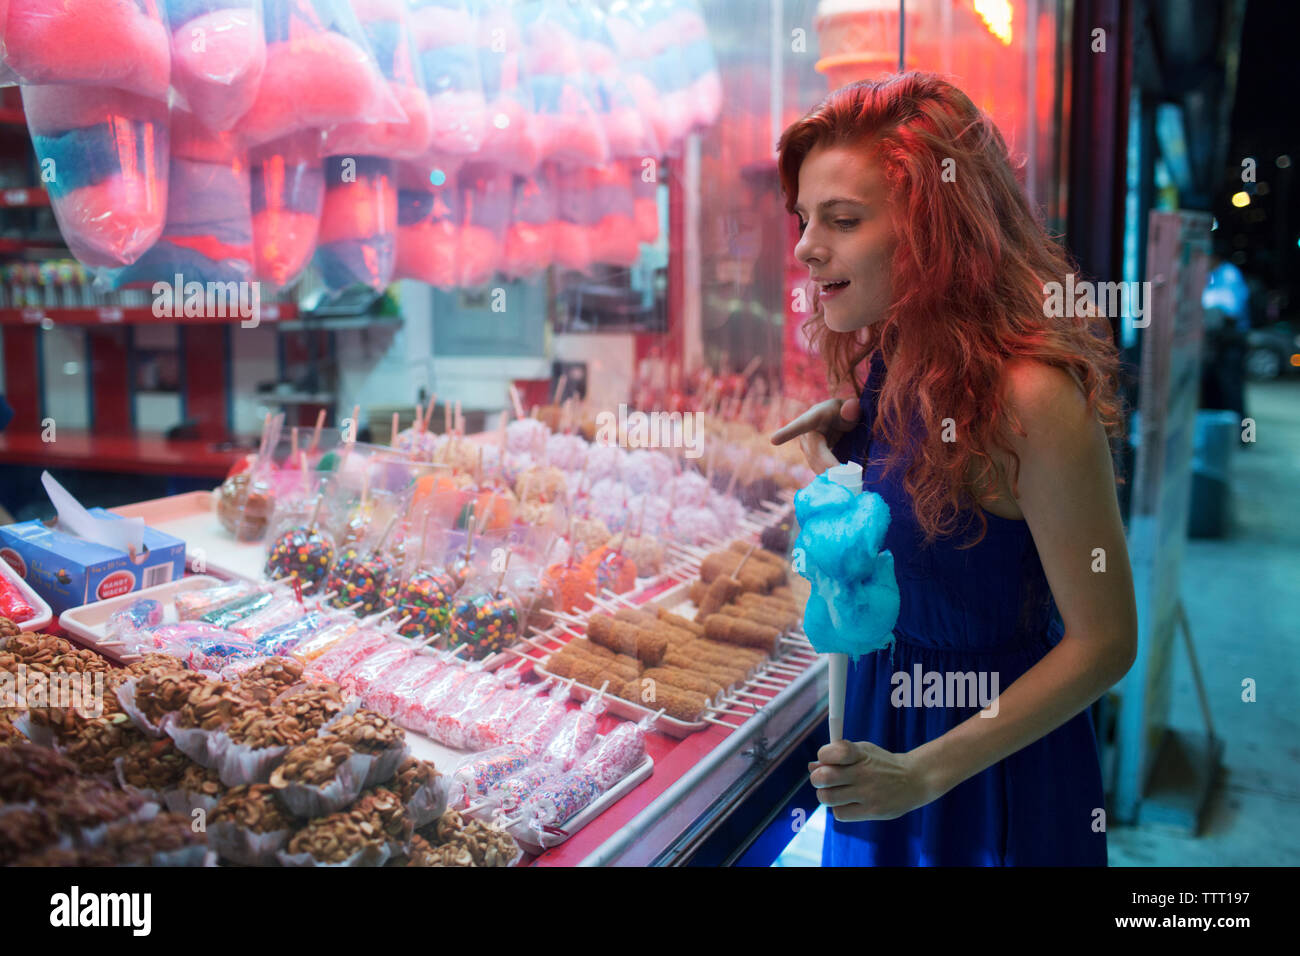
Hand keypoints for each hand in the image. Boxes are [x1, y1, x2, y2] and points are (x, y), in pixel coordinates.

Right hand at [769, 398, 861, 472]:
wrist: (837, 421)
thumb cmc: (843, 412)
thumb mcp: (850, 408)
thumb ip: (851, 409)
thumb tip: (850, 409)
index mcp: (814, 417)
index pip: (801, 424)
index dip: (788, 432)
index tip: (774, 440)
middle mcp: (805, 432)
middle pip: (814, 451)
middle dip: (827, 464)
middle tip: (843, 476)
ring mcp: (805, 445)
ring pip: (814, 462)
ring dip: (828, 472)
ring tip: (845, 480)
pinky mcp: (809, 456)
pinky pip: (816, 467)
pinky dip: (827, 475)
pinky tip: (839, 480)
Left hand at [808, 740, 936, 821]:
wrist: (914, 780)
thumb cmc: (881, 764)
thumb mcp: (863, 751)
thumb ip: (837, 757)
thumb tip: (812, 767)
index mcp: (860, 754)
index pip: (833, 752)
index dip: (823, 755)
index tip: (826, 759)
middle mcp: (863, 773)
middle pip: (824, 777)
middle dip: (817, 779)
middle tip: (823, 780)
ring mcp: (868, 793)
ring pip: (828, 798)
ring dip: (825, 795)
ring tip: (834, 792)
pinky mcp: (872, 811)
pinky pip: (840, 814)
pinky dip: (839, 809)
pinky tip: (848, 803)